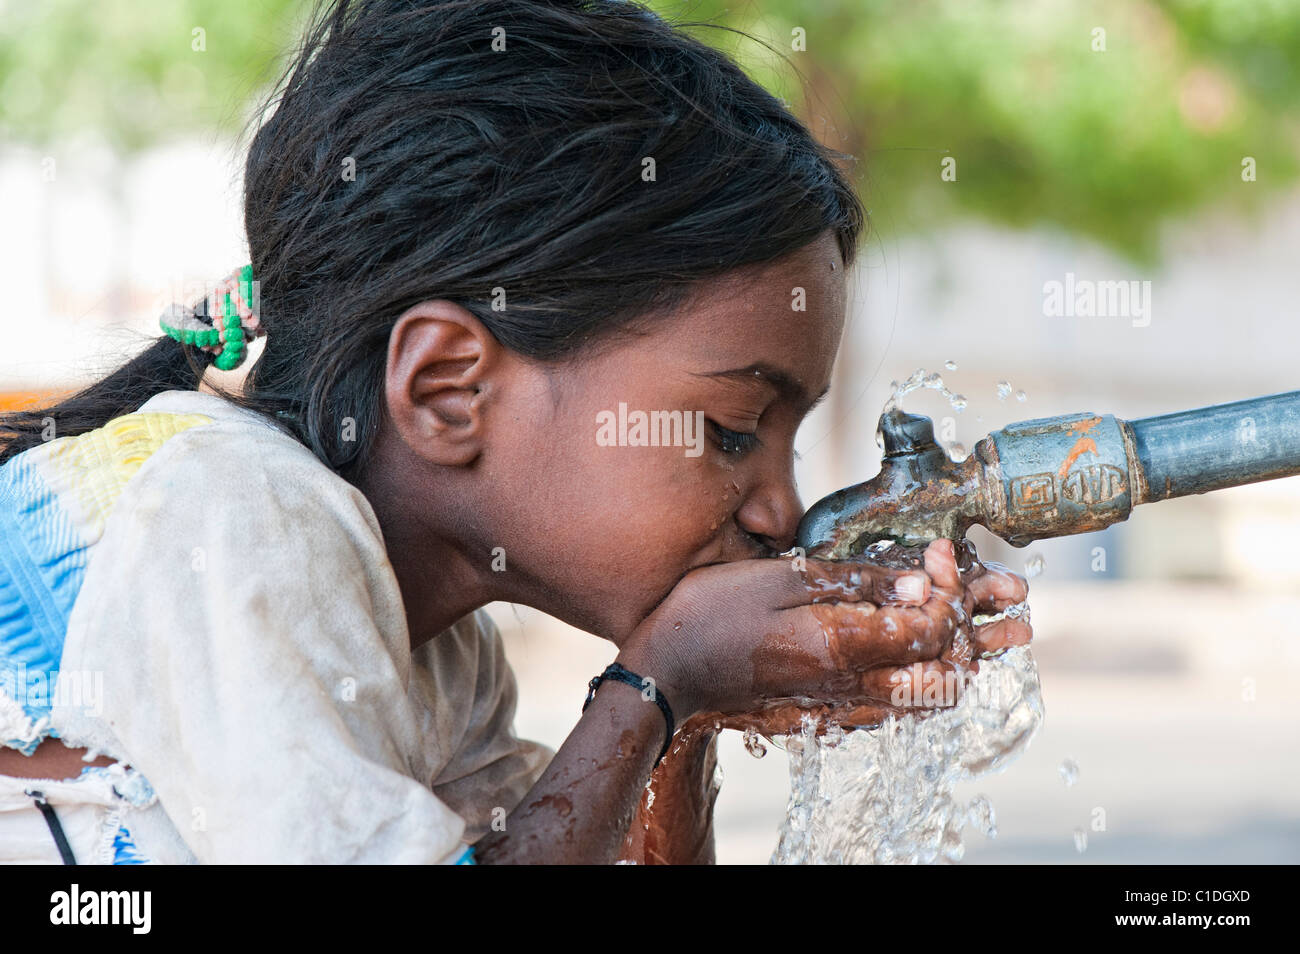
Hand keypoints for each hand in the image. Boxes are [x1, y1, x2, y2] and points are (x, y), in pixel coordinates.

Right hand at [617, 538, 1030, 733]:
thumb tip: (922, 578)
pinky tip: (935, 670)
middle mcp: (851, 685)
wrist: (667, 677)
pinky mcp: (825, 714)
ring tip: (1002, 638)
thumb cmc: (710, 617)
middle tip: (1017, 602)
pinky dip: (929, 686)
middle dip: (984, 628)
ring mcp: (839, 706)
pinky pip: (895, 709)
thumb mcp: (780, 580)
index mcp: (843, 646)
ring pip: (927, 694)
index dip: (953, 587)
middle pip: (943, 667)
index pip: (930, 626)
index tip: (947, 551)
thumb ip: (854, 582)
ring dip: (969, 660)